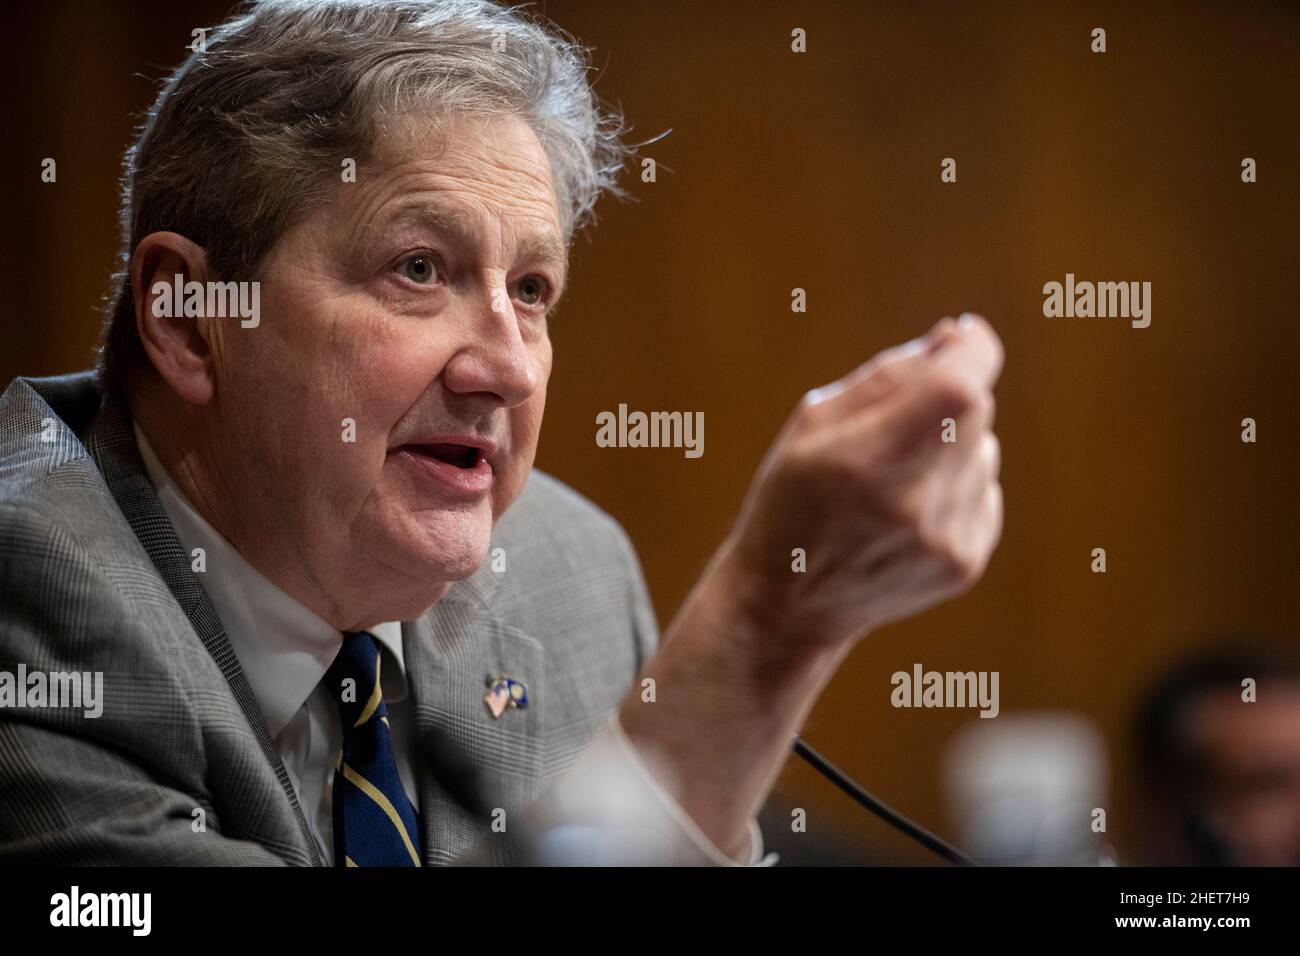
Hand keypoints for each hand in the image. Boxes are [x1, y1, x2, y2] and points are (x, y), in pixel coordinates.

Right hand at [720, 313, 1003, 649]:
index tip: (961, 335)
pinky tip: (905, 513)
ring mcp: (946, 538)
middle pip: (974, 410)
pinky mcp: (964, 563)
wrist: (787, 605)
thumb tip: (957, 336)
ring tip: (889, 481)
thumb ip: (889, 373)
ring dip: (949, 447)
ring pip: (983, 450)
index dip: (971, 347)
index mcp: (870, 458)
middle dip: (946, 397)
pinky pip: (984, 490)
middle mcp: (916, 502)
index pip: (961, 382)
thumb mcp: (813, 421)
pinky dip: (954, 487)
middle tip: (894, 422)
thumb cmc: (791, 498)